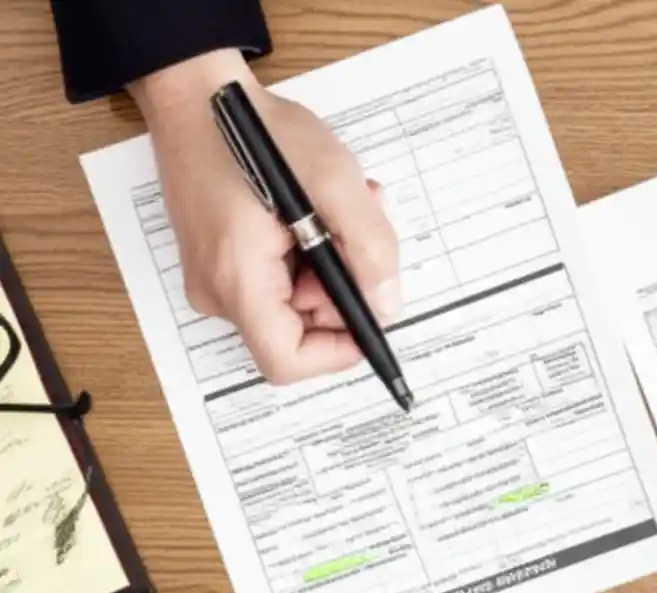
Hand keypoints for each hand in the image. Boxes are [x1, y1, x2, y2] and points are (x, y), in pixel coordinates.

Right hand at [128, 50, 399, 384]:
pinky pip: (281, 278)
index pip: (286, 360)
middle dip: (344, 286)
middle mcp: (218, 291)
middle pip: (299, 328)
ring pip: (297, 300)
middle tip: (362, 230)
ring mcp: (218, 279)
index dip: (338, 350)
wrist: (199, 96)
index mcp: (237, 279)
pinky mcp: (224, 263)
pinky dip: (312, 250)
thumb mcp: (335, 182)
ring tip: (344, 206)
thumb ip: (370, 248)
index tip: (370, 313)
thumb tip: (386, 303)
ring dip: (334, 261)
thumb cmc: (257, 131)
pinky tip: (320, 207)